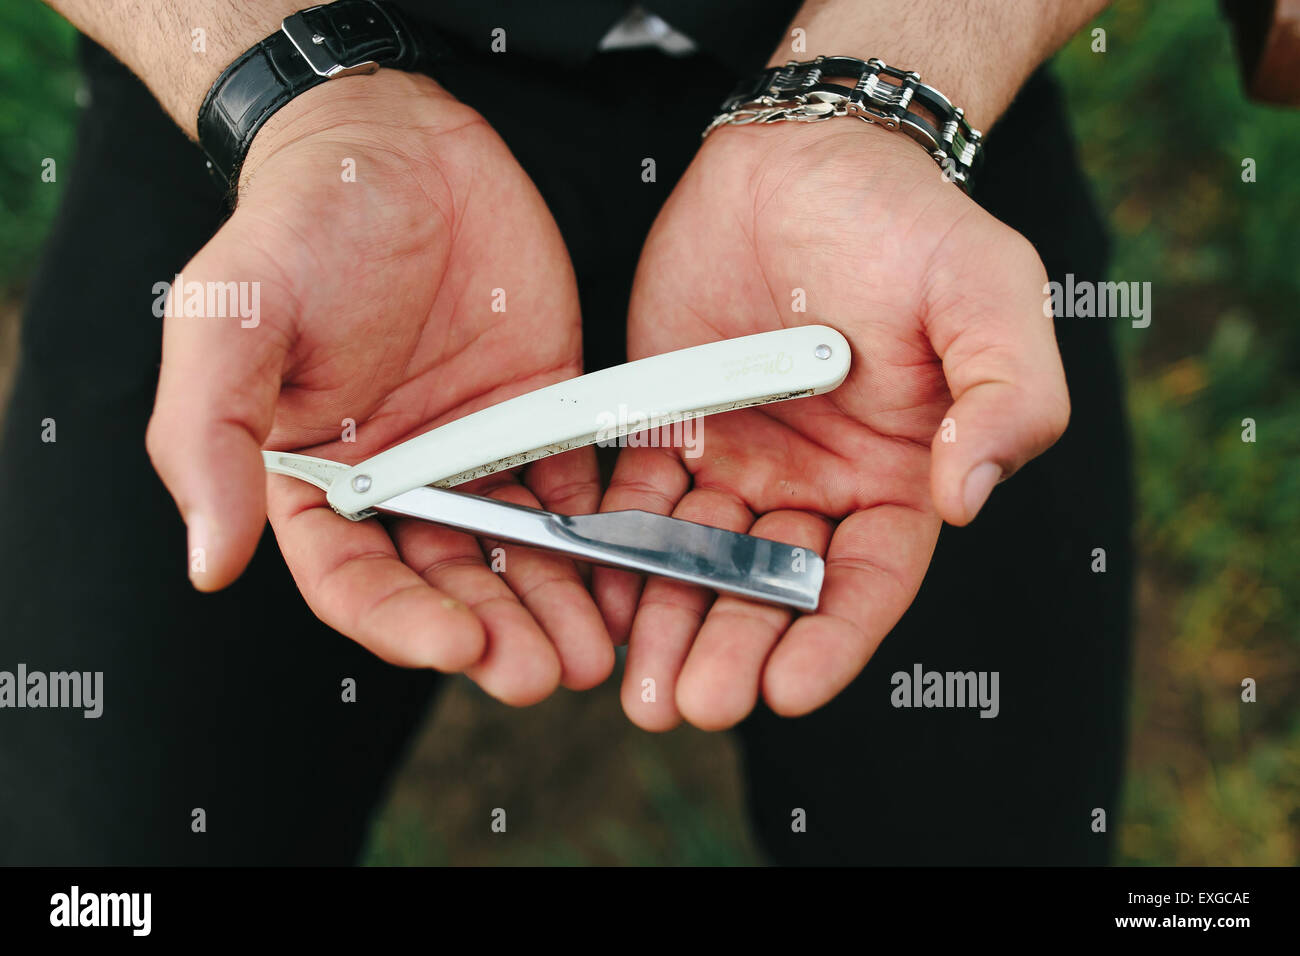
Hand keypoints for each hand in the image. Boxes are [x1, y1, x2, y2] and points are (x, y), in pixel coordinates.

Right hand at [145, 71, 612, 702]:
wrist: (394, 142)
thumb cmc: (297, 226)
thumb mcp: (229, 321)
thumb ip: (211, 439)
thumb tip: (211, 563)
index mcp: (315, 482)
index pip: (355, 581)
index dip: (403, 623)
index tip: (460, 645)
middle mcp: (397, 484)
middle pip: (449, 582)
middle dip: (498, 632)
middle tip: (548, 672)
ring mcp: (474, 455)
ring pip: (519, 552)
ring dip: (557, 604)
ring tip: (597, 649)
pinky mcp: (539, 418)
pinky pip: (575, 491)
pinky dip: (603, 537)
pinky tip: (632, 573)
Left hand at [596, 121, 1068, 728]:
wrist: (805, 153)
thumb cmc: (907, 221)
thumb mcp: (989, 293)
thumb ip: (1006, 396)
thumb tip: (967, 498)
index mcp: (898, 474)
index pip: (868, 582)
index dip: (832, 642)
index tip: (789, 691)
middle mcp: (816, 484)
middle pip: (773, 588)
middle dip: (736, 649)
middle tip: (695, 703)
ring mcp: (741, 459)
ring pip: (701, 561)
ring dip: (671, 621)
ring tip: (640, 686)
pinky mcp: (673, 423)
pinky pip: (639, 499)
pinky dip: (618, 549)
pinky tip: (598, 596)